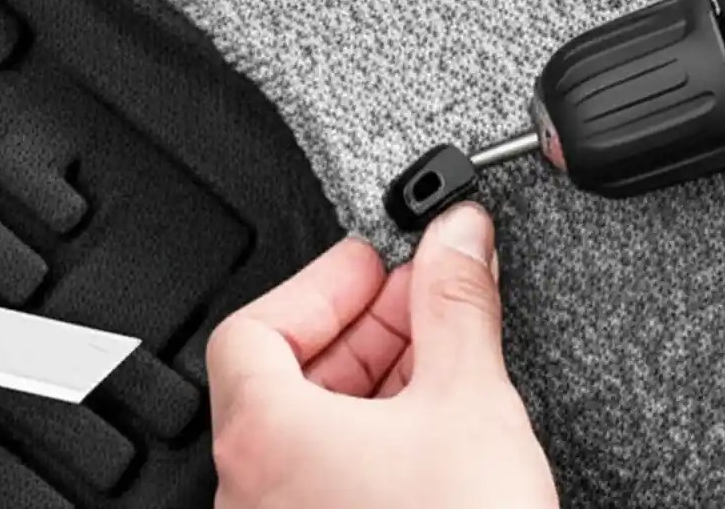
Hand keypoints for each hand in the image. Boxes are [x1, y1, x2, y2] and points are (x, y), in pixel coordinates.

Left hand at [205, 202, 557, 508]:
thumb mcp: (469, 402)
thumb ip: (458, 304)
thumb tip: (458, 239)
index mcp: (266, 437)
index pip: (255, 326)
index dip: (320, 284)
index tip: (374, 261)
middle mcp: (256, 489)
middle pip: (285, 374)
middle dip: (362, 326)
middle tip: (422, 295)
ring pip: (313, 429)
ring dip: (376, 378)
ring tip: (443, 352)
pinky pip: (333, 474)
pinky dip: (378, 434)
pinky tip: (438, 425)